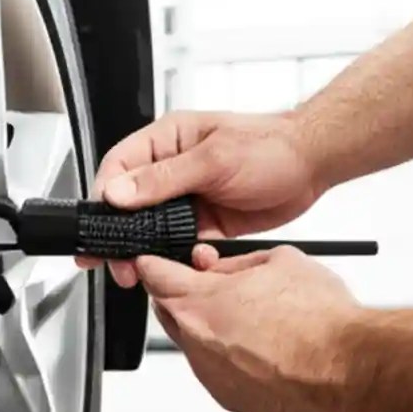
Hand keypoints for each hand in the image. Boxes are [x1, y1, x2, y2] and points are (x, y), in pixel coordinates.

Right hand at [78, 111, 322, 287]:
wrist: (313, 166)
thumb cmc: (271, 146)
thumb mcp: (213, 160)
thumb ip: (164, 178)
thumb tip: (119, 192)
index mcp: (167, 141)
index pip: (119, 167)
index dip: (104, 197)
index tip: (99, 224)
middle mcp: (172, 168)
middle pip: (129, 203)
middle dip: (118, 233)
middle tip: (113, 260)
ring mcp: (188, 196)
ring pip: (151, 227)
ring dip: (145, 249)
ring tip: (139, 270)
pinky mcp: (205, 221)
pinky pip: (179, 243)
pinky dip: (178, 256)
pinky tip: (187, 261)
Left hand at [135, 246, 361, 411]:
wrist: (350, 371)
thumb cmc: (321, 319)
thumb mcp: (278, 260)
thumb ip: (235, 263)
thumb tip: (219, 267)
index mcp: (200, 303)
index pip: (154, 276)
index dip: (156, 263)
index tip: (157, 262)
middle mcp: (198, 343)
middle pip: (169, 311)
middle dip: (185, 294)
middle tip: (215, 284)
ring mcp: (212, 377)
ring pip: (195, 342)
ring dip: (211, 327)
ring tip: (255, 318)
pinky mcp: (231, 400)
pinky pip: (218, 370)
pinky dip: (231, 357)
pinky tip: (265, 346)